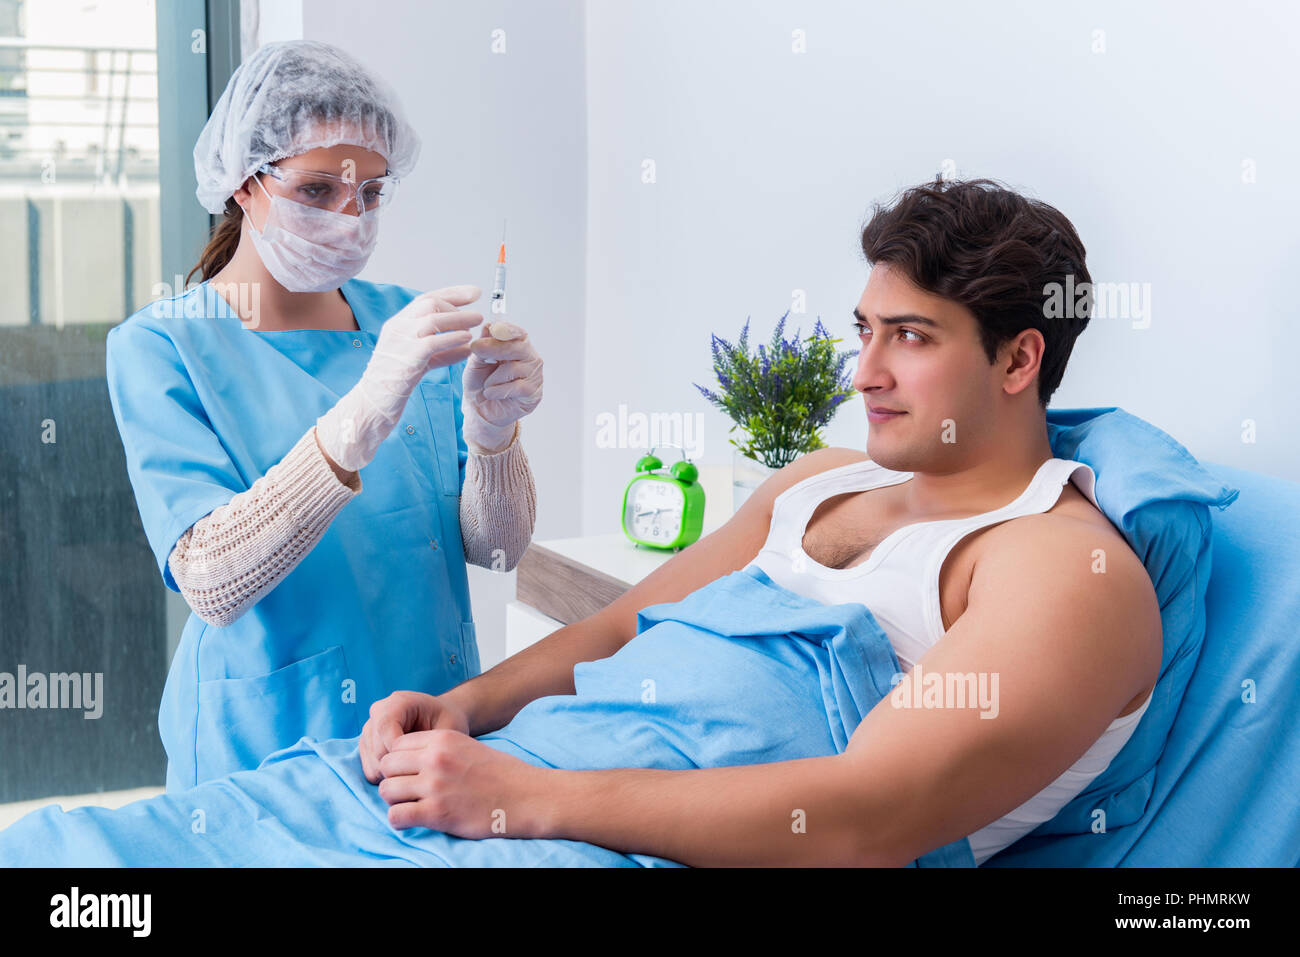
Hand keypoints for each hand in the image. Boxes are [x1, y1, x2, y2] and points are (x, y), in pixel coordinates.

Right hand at [316, 285, 481, 470]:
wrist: (372, 404)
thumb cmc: (395, 384)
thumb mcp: (420, 361)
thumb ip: (441, 351)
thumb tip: (467, 343)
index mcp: (398, 324)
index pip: (425, 299)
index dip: (452, 293)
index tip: (474, 292)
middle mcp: (397, 328)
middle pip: (429, 303)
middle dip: (457, 303)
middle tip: (477, 312)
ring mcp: (400, 341)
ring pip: (432, 318)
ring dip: (458, 318)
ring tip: (477, 321)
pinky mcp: (406, 358)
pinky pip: (432, 342)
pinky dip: (452, 338)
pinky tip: (467, 338)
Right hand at [360, 690, 471, 783]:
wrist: (441, 718)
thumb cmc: (447, 721)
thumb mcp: (446, 729)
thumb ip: (429, 744)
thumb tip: (412, 765)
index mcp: (398, 702)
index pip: (385, 729)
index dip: (400, 753)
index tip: (421, 763)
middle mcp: (378, 712)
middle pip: (377, 750)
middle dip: (399, 767)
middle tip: (421, 770)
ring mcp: (369, 729)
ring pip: (372, 764)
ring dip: (393, 773)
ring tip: (415, 768)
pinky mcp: (366, 745)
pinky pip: (369, 770)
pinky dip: (387, 776)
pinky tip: (405, 769)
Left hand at [377, 729, 544, 838]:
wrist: (526, 796)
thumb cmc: (500, 773)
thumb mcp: (467, 746)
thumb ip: (437, 748)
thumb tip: (408, 759)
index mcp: (443, 738)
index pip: (396, 744)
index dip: (398, 760)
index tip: (407, 772)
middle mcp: (435, 759)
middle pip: (387, 766)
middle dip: (393, 779)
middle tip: (406, 791)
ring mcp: (435, 786)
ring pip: (386, 790)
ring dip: (394, 800)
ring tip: (410, 806)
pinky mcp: (436, 813)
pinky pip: (396, 816)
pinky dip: (399, 821)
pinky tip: (412, 820)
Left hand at [462, 320, 542, 452]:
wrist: (480, 411)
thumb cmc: (480, 384)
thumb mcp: (475, 362)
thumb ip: (483, 346)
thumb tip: (488, 326)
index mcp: (517, 346)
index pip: (518, 333)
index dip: (508, 329)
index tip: (494, 328)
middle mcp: (530, 358)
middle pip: (519, 347)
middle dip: (495, 347)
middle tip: (476, 348)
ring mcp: (534, 376)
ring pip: (515, 368)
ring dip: (493, 377)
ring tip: (487, 385)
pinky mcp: (534, 393)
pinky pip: (517, 387)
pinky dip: (498, 390)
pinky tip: (491, 394)